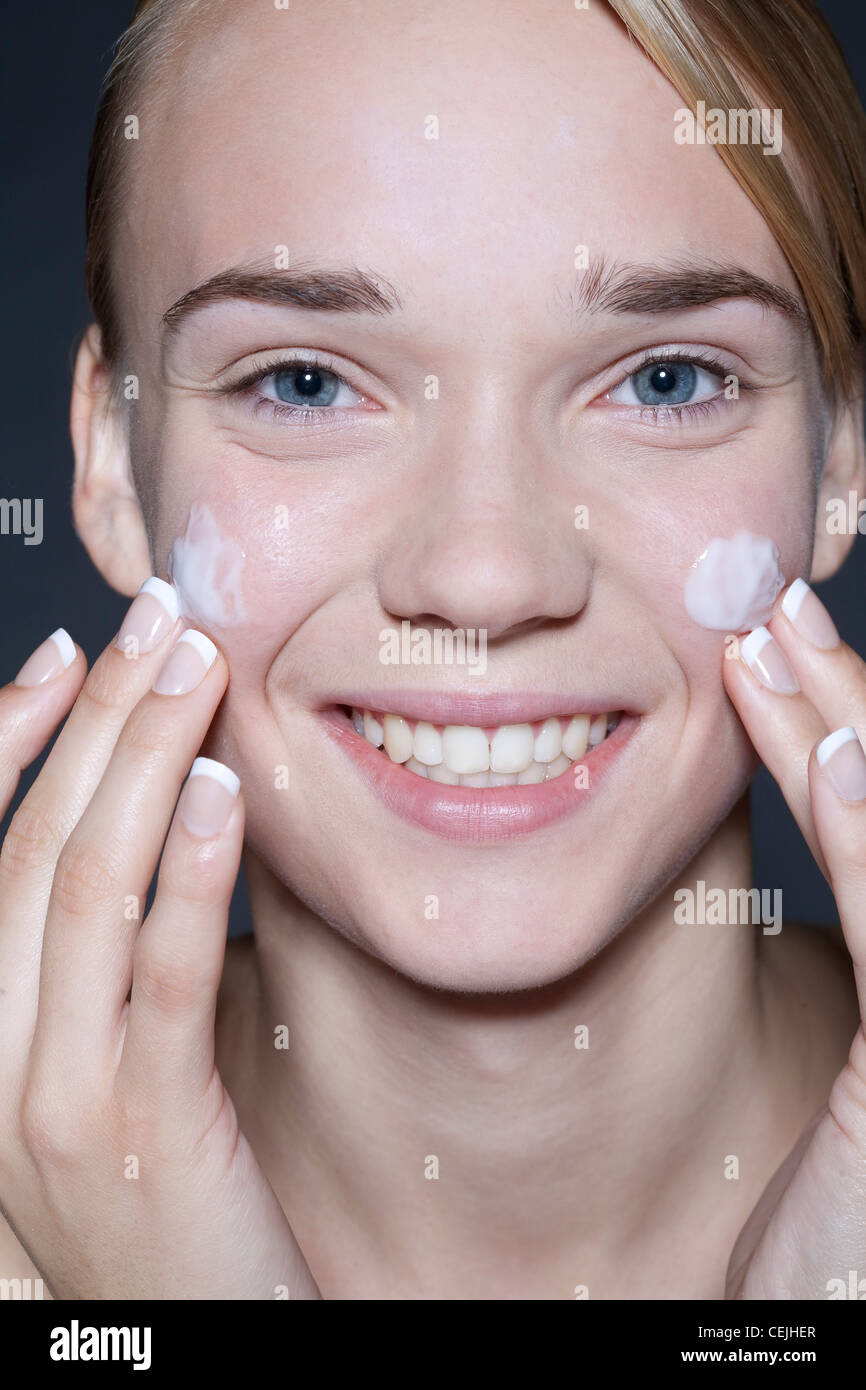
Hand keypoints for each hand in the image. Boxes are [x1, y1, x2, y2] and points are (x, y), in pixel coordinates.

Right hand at [0, 589, 319, 1298]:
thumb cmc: (161, 1197)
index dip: (9, 740)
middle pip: (29, 846)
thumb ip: (107, 961)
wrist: (189, 1348)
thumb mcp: (103, 1068)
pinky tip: (221, 786)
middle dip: (93, 719)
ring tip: (193, 666)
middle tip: (156, 620)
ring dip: (140, 760)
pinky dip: (190, 871)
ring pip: (82, 890)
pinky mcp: (146, 1128)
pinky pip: (163, 975)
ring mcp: (55, 1098)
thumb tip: (159, 815)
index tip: (65, 648)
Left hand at [722, 577, 865, 1299]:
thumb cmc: (821, 1230)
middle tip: (776, 612)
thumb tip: (814, 804)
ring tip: (770, 644)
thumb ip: (856, 937)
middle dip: (852, 701)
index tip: (784, 650)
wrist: (818, 1338)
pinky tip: (832, 758)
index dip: (853, 725)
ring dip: (846, 731)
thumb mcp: (850, 1074)